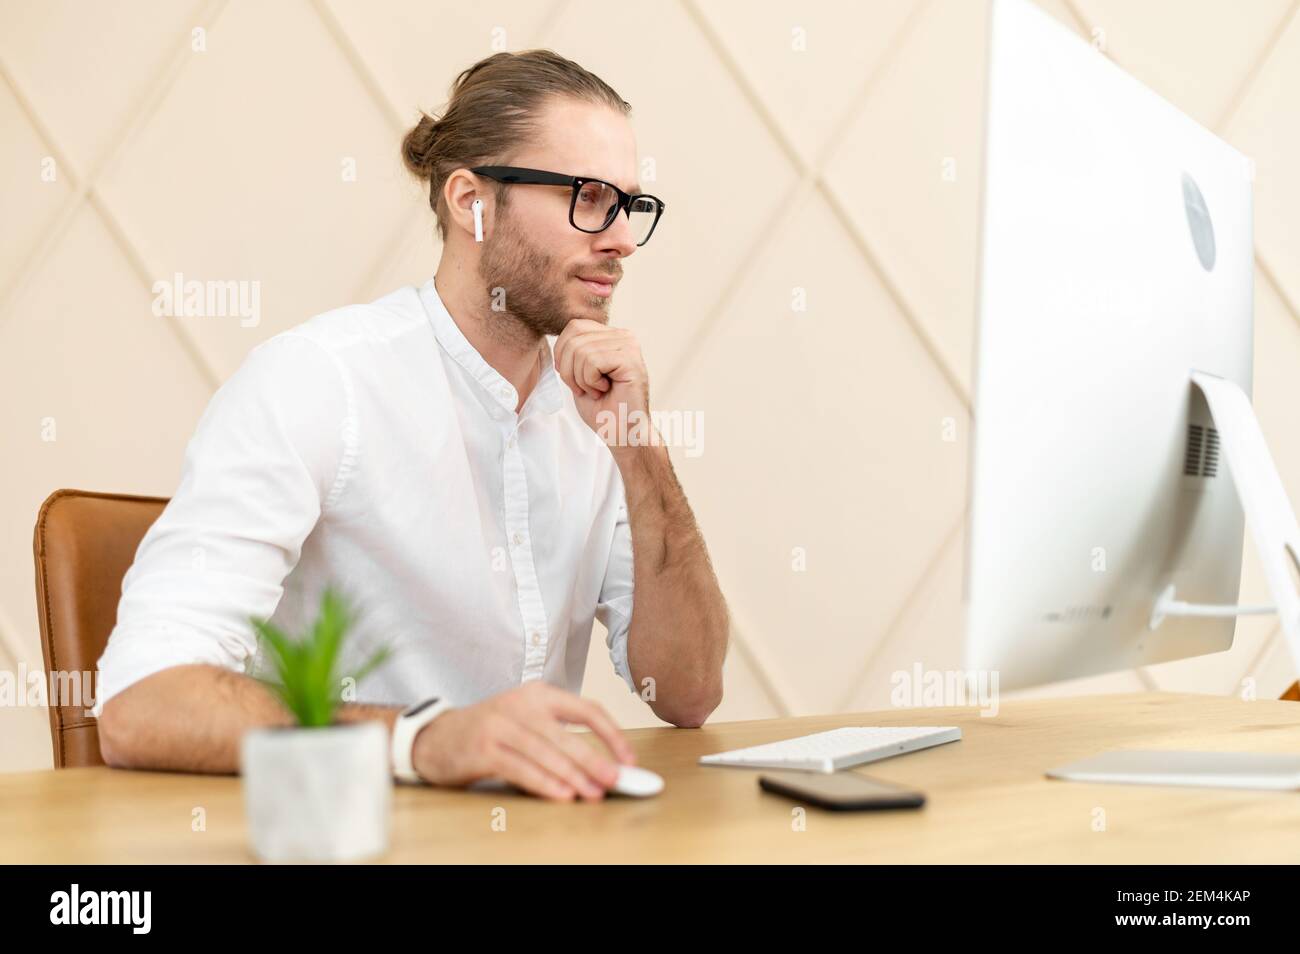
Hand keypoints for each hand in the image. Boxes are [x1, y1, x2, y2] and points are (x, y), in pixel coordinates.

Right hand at [410, 681, 635, 800]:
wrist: (436, 736)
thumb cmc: (490, 731)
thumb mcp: (525, 721)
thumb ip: (558, 738)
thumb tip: (603, 767)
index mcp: (539, 693)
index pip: (586, 709)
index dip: (611, 734)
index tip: (629, 758)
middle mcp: (520, 704)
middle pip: (566, 734)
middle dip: (595, 759)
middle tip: (615, 779)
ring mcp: (500, 725)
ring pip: (545, 752)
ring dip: (572, 775)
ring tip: (593, 792)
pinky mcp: (483, 748)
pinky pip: (520, 768)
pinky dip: (543, 782)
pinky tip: (561, 795)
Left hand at [553, 319, 650, 440]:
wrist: (623, 434)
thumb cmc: (603, 409)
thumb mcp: (580, 374)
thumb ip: (573, 352)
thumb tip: (558, 338)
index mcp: (612, 336)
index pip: (574, 327)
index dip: (563, 353)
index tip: (576, 378)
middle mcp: (623, 336)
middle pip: (574, 338)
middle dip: (569, 370)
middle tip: (587, 389)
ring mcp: (629, 346)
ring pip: (580, 351)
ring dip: (581, 379)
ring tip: (597, 391)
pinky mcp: (630, 360)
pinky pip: (592, 361)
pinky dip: (590, 382)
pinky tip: (605, 390)